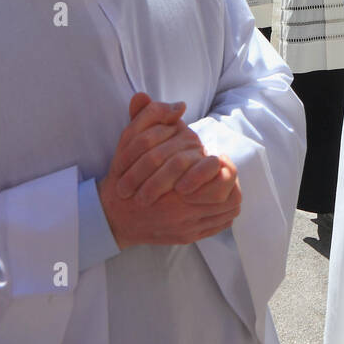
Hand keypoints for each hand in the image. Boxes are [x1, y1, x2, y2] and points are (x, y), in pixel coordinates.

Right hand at [98, 94, 241, 248]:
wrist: (112, 216)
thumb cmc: (123, 177)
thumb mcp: (130, 141)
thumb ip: (151, 116)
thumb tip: (179, 106)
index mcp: (175, 185)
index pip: (220, 175)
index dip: (223, 165)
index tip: (218, 157)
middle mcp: (184, 210)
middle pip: (229, 197)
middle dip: (230, 181)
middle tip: (224, 169)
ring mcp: (187, 226)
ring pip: (226, 211)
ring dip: (229, 197)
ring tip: (224, 184)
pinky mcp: (187, 237)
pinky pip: (218, 226)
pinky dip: (223, 214)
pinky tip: (216, 202)